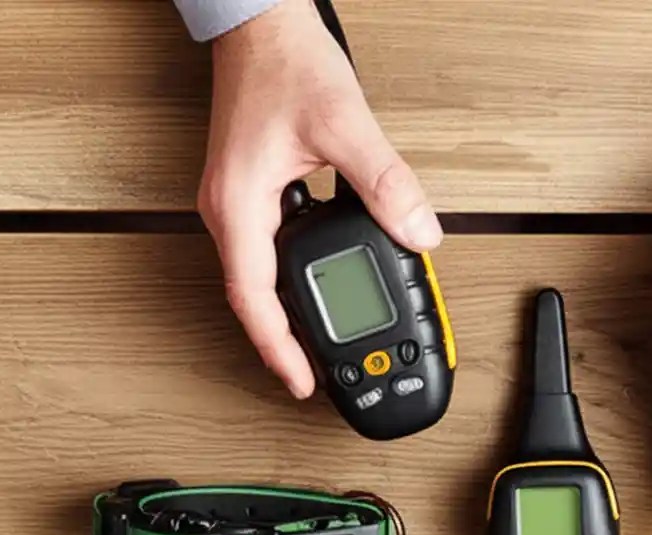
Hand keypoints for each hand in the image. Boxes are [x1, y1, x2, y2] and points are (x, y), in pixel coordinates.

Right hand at [197, 0, 442, 398]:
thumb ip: (385, 184)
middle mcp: (231, 210)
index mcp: (240, 205)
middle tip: (321, 373)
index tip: (301, 382)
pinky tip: (330, 279)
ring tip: (328, 340)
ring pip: (263, 276)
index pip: (253, 298)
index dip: (278, 348)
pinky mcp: (255, 190)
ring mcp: (240, 202)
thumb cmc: (283, 63)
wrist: (259, 22)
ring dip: (293, 311)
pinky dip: (300, 274)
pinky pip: (274, 249)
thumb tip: (420, 233)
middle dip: (288, 340)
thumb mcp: (344, 125)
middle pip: (256, 297)